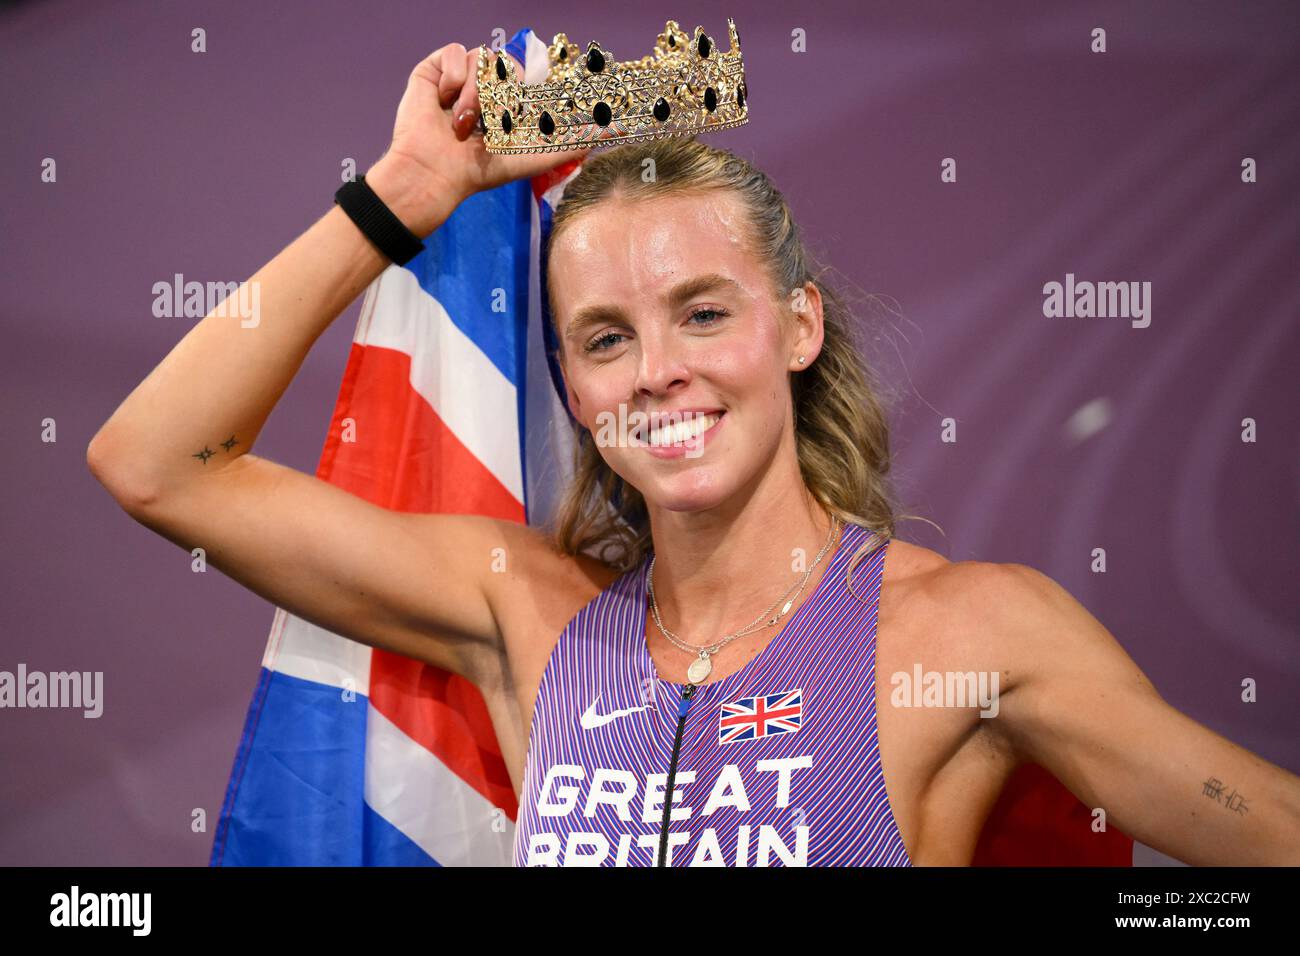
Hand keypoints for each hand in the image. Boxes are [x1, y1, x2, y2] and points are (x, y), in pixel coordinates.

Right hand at [366, 42, 590, 235]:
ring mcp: (459, 79)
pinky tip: (445, 102)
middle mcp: (484, 88)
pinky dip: (453, 77)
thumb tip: (616, 131)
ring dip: (476, 92)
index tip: (541, 88)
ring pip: (482, 58)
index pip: (527, 77)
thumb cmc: (480, 171)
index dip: (533, 78)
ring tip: (463, 124)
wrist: (436, 172)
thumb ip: (572, 145)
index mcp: (507, 104)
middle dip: (502, 95)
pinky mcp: (434, 71)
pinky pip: (454, 51)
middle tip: (491, 124)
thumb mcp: (534, 158)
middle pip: (508, 66)